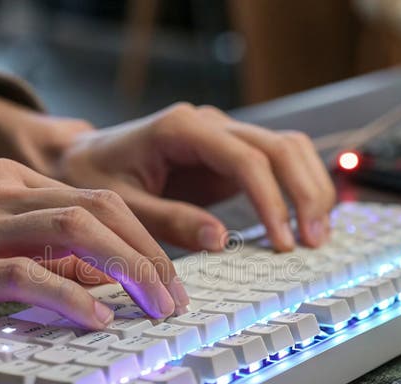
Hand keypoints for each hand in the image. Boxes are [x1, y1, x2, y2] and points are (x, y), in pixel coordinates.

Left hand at [0, 96, 334, 252]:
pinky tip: (302, 223)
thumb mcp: (122, 206)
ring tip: (316, 236)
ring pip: (288, 149)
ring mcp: (224, 136)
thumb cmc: (94, 178)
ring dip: (310, 189)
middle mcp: (209, 124)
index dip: (271, 200)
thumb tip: (220, 240)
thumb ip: (170, 220)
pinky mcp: (230, 156)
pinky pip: (277, 164)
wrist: (83, 159)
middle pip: (280, 147)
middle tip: (313, 242)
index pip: (246, 158)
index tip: (281, 242)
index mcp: (182, 128)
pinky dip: (297, 188)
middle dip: (304, 194)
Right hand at [0, 159, 187, 354]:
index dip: (144, 238)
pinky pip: (28, 276)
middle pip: (100, 209)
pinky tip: (99, 319)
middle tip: (176, 295)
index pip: (98, 200)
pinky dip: (72, 297)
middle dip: (150, 253)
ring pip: (76, 232)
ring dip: (130, 270)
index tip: (170, 274)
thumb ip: (37, 254)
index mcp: (5, 184)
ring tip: (157, 305)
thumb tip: (100, 281)